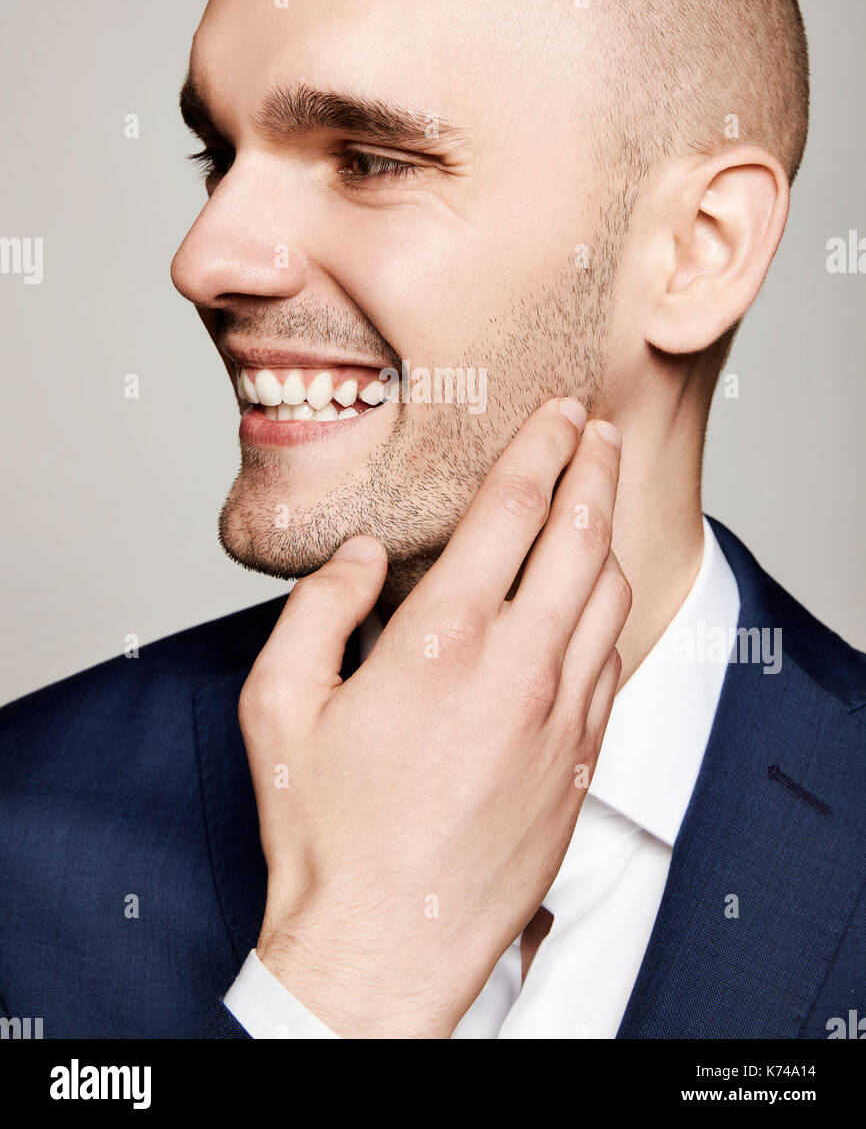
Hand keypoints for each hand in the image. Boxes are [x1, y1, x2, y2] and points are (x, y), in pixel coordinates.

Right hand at [239, 398, 629, 1037]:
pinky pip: (613, 666)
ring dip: (610, 537)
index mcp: (443, 640)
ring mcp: (561, 719)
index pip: (515, 509)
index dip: (544, 446)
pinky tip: (592, 605)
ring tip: (599, 506)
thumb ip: (318, 607)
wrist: (383, 948)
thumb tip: (366, 556)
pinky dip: (609, 616)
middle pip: (584, 537)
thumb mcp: (277, 705)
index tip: (562, 413)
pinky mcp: (580, 765)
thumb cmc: (325, 833)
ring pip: (612, 599)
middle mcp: (519, 668)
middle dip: (597, 468)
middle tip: (601, 433)